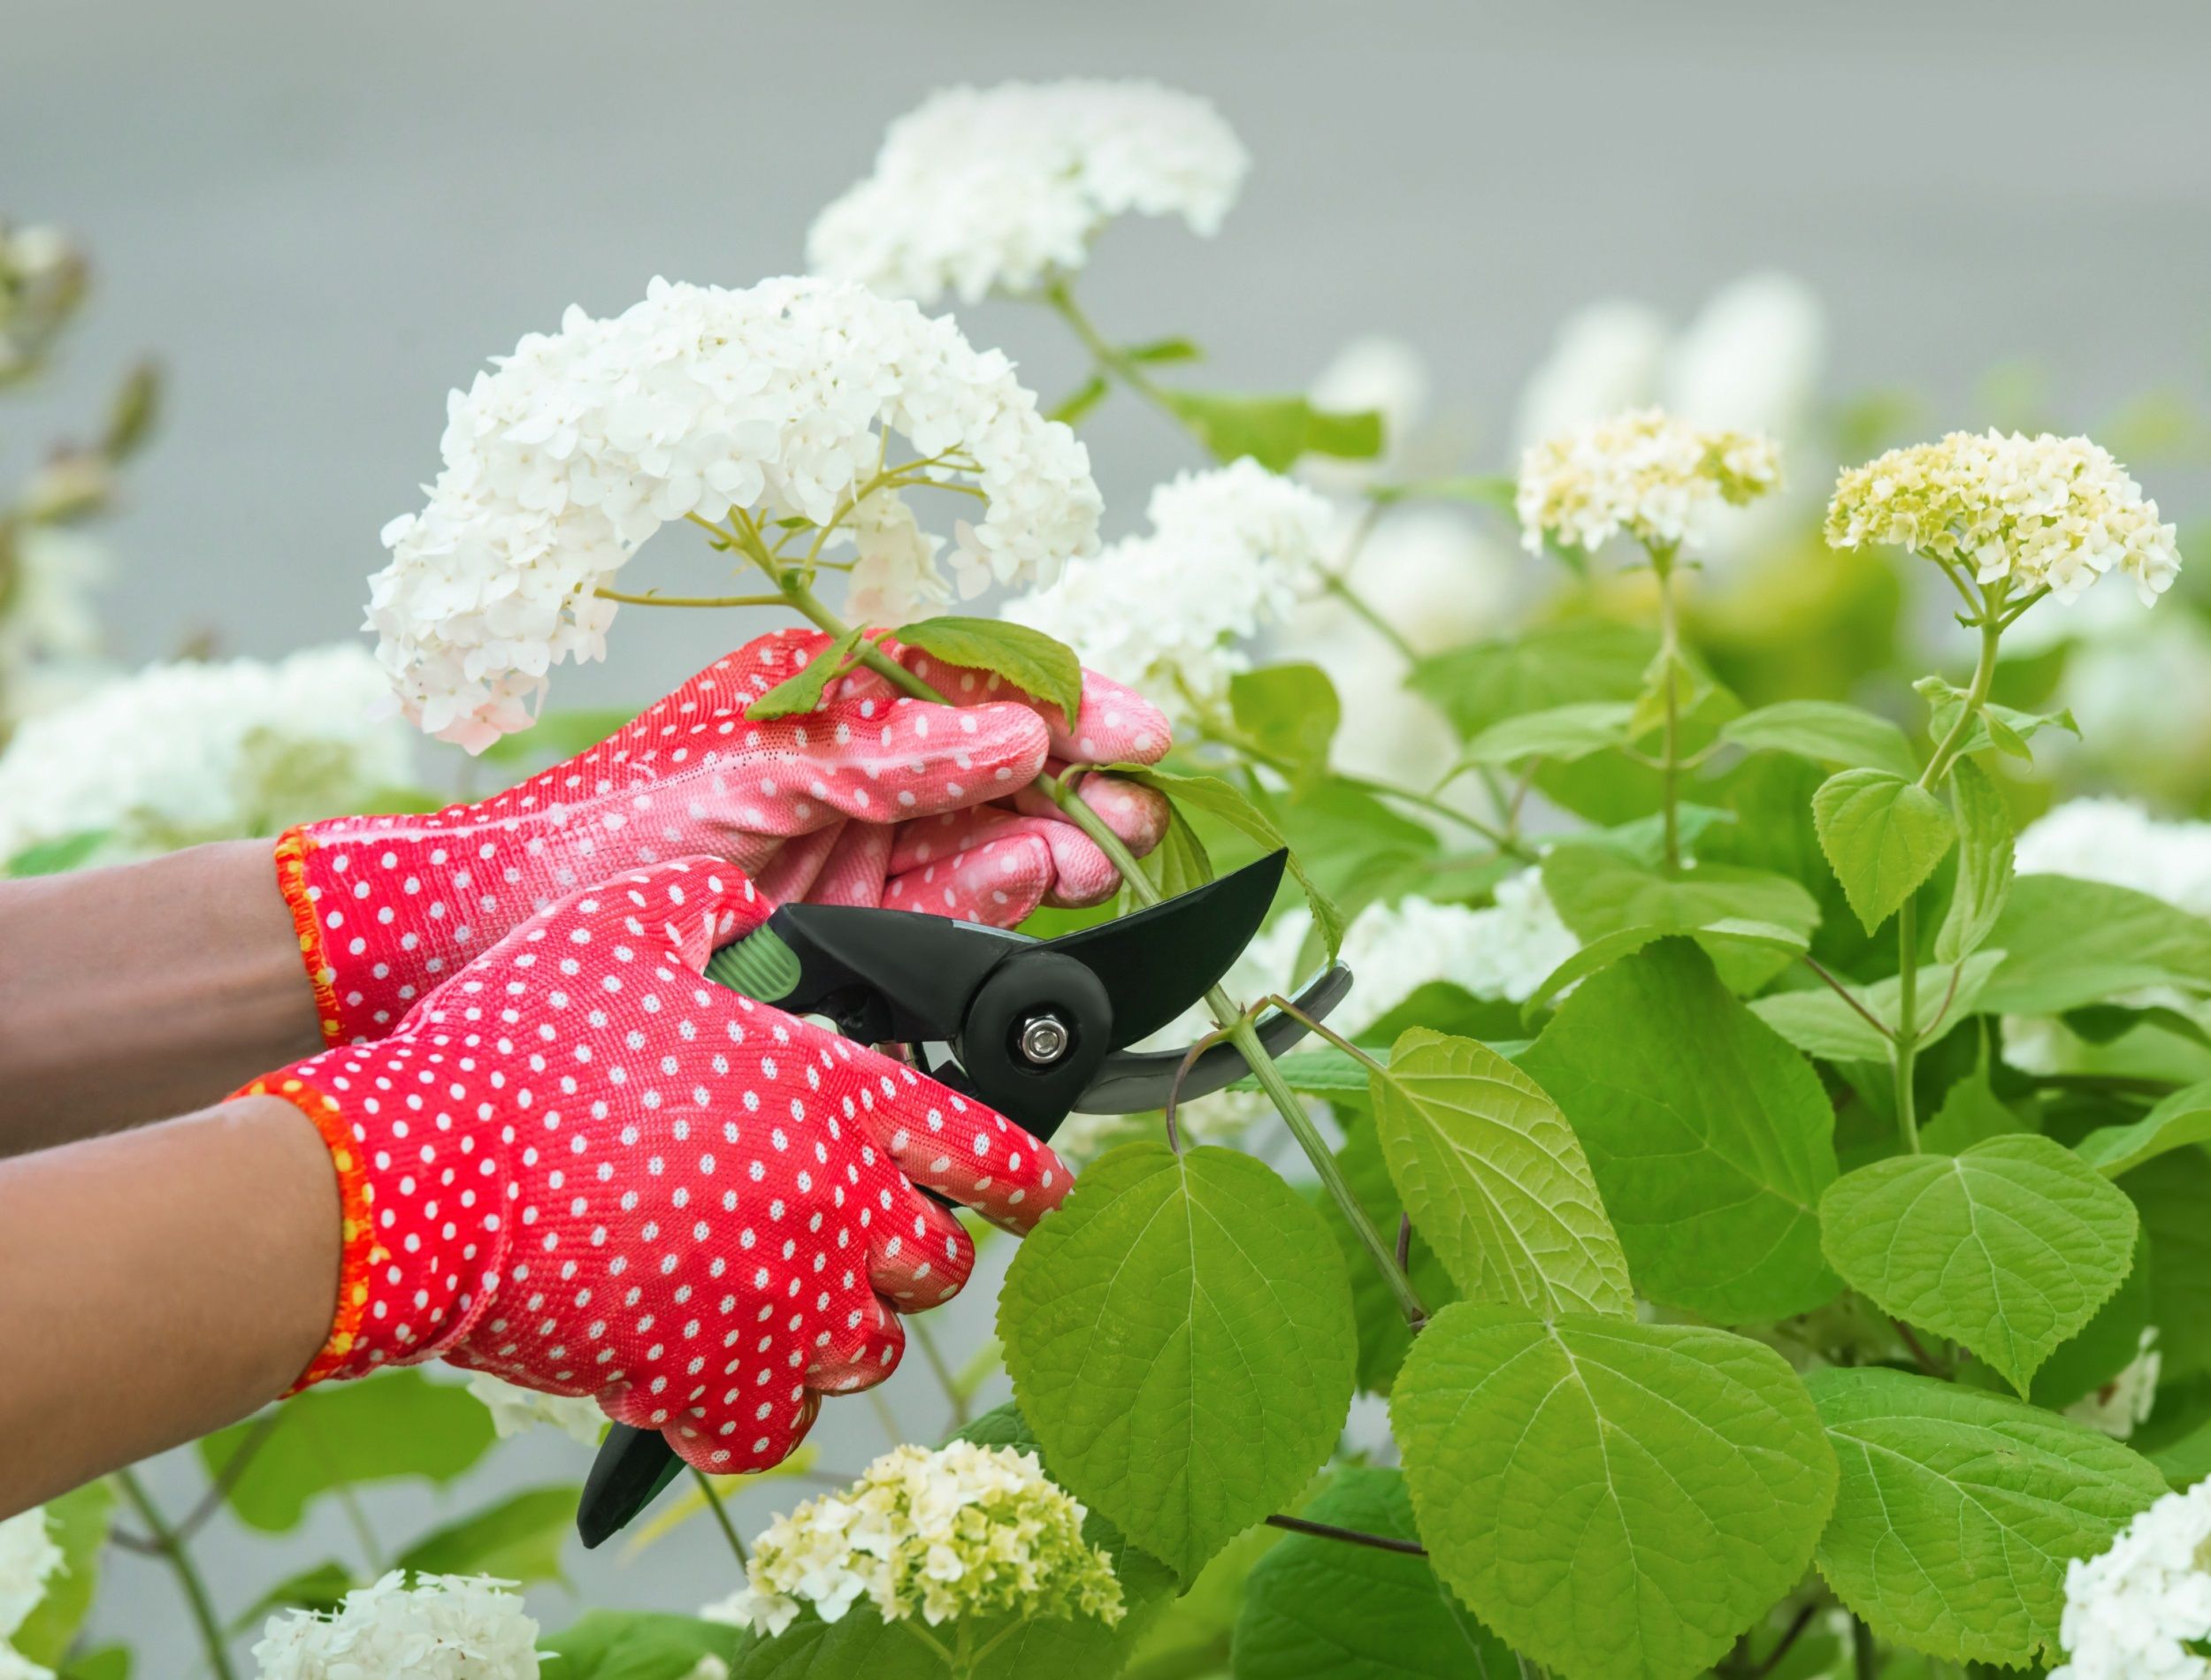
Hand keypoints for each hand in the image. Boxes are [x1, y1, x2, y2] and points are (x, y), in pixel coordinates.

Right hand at [241, 859, 1070, 1472]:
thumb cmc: (517, 1049)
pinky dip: (761, 1411)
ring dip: (845, 1330)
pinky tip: (720, 1375)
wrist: (414, 1181)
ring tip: (789, 1302)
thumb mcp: (623, 926)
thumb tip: (742, 900)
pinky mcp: (701, 1387)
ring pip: (868, 1351)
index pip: (982, 1147)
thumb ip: (709, 906)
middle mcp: (828, 1209)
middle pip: (940, 1265)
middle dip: (921, 1252)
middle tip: (873, 1237)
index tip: (1039, 1192)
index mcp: (828, 1096)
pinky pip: (774, 1429)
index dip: (1027, 1175)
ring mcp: (774, 1310)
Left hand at [281, 629, 1169, 1041]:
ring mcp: (857, 844)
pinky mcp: (851, 922)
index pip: (976, 684)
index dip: (1065, 704)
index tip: (1138, 731)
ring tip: (1098, 850)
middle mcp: (854, 762)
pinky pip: (949, 907)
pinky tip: (1030, 883)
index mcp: (826, 692)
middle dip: (1076, 780)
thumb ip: (892, 761)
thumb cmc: (599, 832)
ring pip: (988, 839)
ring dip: (1050, 843)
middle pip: (999, 765)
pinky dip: (996, 900)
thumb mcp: (753, 779)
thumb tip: (1018, 738)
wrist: (500, 940)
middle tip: (1138, 807)